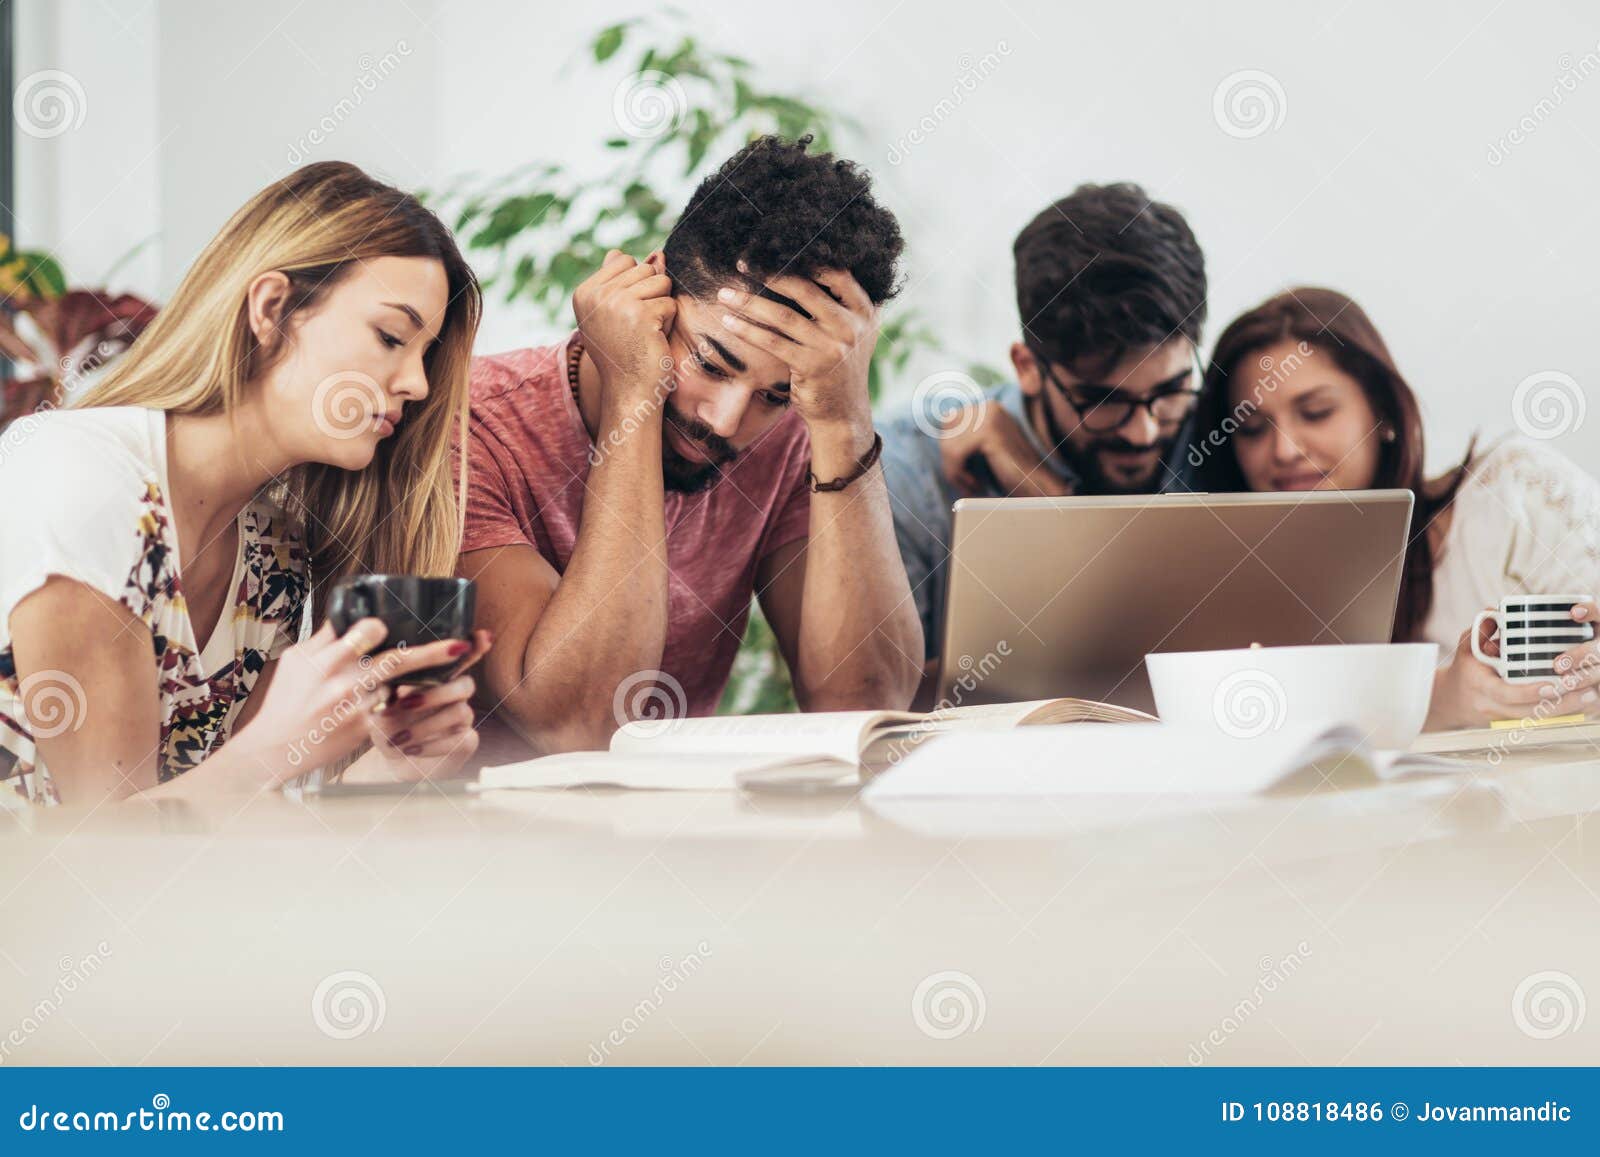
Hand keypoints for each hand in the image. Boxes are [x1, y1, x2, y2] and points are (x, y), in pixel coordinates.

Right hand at [227, 620, 483, 785]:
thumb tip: (349, 610)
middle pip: (396, 662)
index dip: (378, 626)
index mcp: (325, 661)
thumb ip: (326, 637)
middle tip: (461, 644)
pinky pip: (397, 710)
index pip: (362, 634)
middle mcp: (344, 684)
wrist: (277, 747)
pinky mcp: (367, 729)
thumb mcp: (296, 661)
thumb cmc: (286, 699)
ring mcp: (358, 709)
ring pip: (403, 688)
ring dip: (431, 678)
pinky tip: (433, 693)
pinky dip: (414, 700)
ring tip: (458, 665)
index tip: (387, 623)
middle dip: (432, 653)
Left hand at [362, 628, 492, 780]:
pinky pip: (458, 739)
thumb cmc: (387, 725)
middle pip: (464, 684)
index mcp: (437, 679)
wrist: (393, 761)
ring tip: (398, 737)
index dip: (476, 646)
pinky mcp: (466, 742)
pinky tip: (409, 749)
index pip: (460, 658)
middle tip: (405, 703)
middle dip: (435, 693)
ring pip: (460, 711)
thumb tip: (389, 686)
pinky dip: (430, 744)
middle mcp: (456, 696)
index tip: (483, 635)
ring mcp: (464, 719)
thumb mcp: (378, 705)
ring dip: (426, 724)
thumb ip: (386, 691)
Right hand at [571, 250, 675, 403]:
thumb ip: (629, 280)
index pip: (623, 260)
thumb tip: (658, 253)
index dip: (634, 286)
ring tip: (646, 331)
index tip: (624, 316)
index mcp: (584, 292)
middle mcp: (595, 295)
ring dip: (661, 307)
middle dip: (650, 296)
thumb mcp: (617, 313)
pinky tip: (654, 340)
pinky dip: (669, 322)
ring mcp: (616, 302)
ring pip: (659, 281)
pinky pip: (670, 302)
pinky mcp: (640, 314)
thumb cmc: (625, 353)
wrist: (629, 391)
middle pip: (643, 268)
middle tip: (637, 327)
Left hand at [714, 267, 877, 449]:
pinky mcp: (810, 366)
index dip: (805, 258)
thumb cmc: (841, 365)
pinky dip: (747, 329)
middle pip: (805, 289)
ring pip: (783, 315)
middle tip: (741, 264)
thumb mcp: (856, 332)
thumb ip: (843, 303)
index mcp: (865, 310)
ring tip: (725, 294)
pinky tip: (729, 321)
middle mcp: (852, 326)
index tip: (774, 251)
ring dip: (749, 302)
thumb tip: (813, 263)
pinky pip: (772, 341)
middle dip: (768, 274)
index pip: (837, 273)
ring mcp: (832, 347)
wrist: (844, 412)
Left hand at [935, 399, 1071, 498]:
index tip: (966, 471)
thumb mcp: (982, 451)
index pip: (948, 421)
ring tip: (973, 485)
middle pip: (945, 431)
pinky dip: (958, 475)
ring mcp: (989, 417)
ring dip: (955, 471)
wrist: (1039, 489)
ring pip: (948, 445)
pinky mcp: (988, 432)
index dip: (951, 449)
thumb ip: (962, 438)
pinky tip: (976, 485)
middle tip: (969, 483)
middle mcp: (989, 406)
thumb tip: (936, 425)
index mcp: (988, 407)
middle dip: (951, 460)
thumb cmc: (1011, 475)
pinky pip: (953, 454)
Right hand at [1425, 610, 1598, 730]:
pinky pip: (1541, 720)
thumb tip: (1496, 611)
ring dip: (1567, 709)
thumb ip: (1481, 628)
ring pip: (1539, 718)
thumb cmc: (1464, 668)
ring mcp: (1503, 717)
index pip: (1505, 693)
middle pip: (1530, 711)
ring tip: (1591, 695)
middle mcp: (1492, 706)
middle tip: (1586, 688)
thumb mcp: (1466, 645)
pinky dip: (1563, 713)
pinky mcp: (1515, 722)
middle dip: (1560, 703)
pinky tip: (1583, 704)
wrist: (1452, 700)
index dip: (1529, 692)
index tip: (1551, 685)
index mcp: (1480, 686)